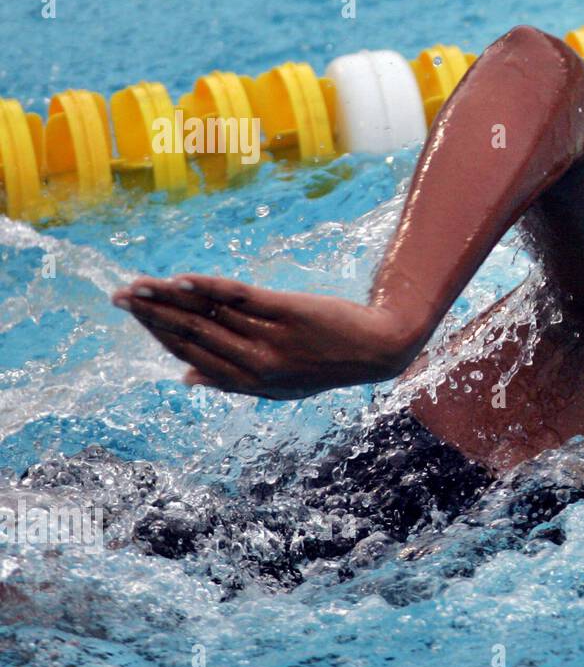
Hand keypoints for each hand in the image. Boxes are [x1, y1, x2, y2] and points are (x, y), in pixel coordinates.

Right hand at [111, 274, 415, 398]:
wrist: (381, 348)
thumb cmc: (327, 363)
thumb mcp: (280, 386)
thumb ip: (232, 381)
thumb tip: (185, 378)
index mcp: (248, 383)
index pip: (190, 354)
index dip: (157, 333)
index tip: (133, 314)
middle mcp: (255, 364)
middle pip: (192, 334)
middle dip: (152, 314)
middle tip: (120, 296)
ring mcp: (272, 339)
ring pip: (209, 316)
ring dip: (168, 298)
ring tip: (138, 285)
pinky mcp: (289, 312)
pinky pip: (241, 300)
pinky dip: (208, 289)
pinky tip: (182, 280)